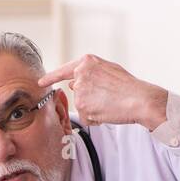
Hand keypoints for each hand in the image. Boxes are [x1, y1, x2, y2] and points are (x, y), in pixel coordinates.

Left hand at [38, 54, 167, 129]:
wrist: (139, 99)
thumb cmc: (128, 86)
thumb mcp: (109, 70)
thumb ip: (90, 73)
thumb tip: (72, 83)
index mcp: (87, 62)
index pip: (64, 70)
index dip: (51, 77)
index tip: (41, 82)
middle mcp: (80, 74)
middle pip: (76, 91)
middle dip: (87, 97)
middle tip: (107, 97)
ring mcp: (80, 91)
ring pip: (82, 105)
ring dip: (93, 108)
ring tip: (109, 104)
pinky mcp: (82, 107)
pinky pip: (86, 117)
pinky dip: (95, 118)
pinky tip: (107, 112)